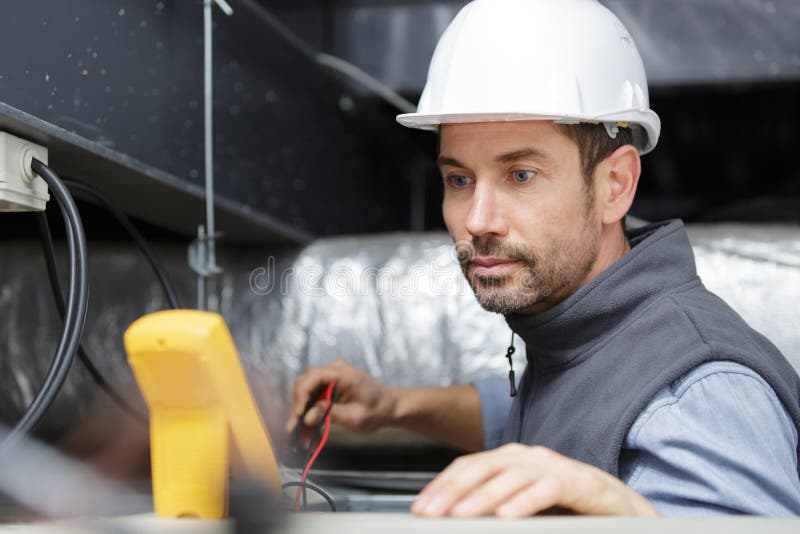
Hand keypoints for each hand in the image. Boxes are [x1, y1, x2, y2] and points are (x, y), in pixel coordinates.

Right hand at [285, 358, 398, 433]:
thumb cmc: (377, 410)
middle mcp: (336, 370)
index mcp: (345, 374)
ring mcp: (332, 375)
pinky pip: (313, 396)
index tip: (300, 414)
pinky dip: (310, 413)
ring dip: (302, 414)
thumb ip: (331, 414)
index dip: (302, 394)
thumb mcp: (355, 417)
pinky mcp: (330, 384)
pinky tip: (308, 432)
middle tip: (293, 429)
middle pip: (306, 383)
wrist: (389, 407)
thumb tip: (308, 416)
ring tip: (300, 436)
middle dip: (298, 407)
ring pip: (306, 391)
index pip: (314, 376)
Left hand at [411, 444, 657, 517]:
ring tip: (460, 516)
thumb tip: (456, 521)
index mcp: (512, 460)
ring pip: (511, 477)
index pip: (469, 466)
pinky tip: (507, 517)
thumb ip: (493, 510)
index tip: (420, 507)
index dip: (442, 485)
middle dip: (452, 490)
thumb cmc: (568, 509)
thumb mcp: (521, 508)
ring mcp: (554, 466)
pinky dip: (525, 502)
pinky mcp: (579, 483)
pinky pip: (547, 489)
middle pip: (483, 467)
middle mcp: (529, 456)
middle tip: (429, 513)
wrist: (623, 510)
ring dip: (482, 498)